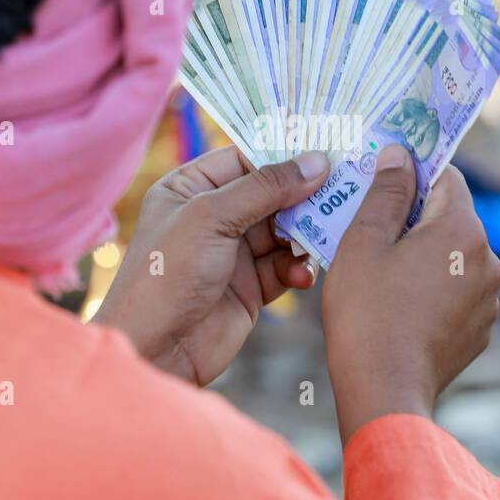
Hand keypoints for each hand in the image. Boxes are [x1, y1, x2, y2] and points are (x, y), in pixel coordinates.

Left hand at [95, 146, 329, 385]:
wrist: (156, 351)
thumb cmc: (167, 273)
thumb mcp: (212, 217)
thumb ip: (266, 187)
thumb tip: (316, 161)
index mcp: (191, 188)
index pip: (246, 158)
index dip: (285, 154)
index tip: (329, 149)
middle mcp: (213, 216)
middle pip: (272, 194)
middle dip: (304, 195)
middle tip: (343, 191)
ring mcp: (233, 253)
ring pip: (286, 230)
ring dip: (305, 234)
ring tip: (324, 236)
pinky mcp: (251, 287)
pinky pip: (286, 267)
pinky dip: (298, 268)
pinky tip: (302, 276)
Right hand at [322, 145, 499, 444]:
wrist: (385, 392)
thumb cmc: (367, 314)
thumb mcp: (364, 242)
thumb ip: (385, 192)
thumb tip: (398, 153)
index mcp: (462, 229)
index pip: (445, 175)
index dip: (411, 173)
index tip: (381, 182)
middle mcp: (488, 258)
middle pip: (450, 216)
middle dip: (413, 217)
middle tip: (369, 231)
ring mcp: (489, 297)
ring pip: (453, 255)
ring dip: (423, 254)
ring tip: (381, 274)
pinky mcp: (480, 328)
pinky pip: (456, 290)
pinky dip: (432, 288)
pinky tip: (399, 306)